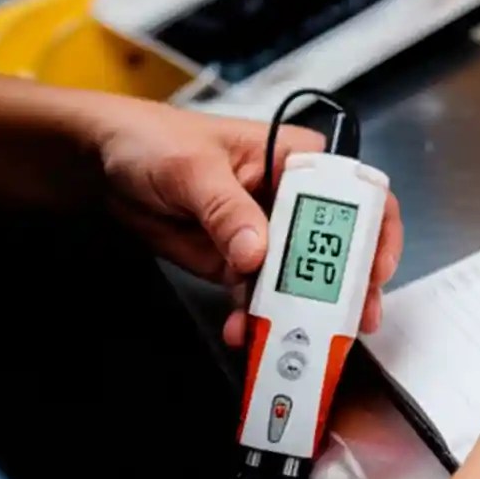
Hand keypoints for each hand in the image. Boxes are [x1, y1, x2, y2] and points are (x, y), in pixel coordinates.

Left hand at [94, 100, 403, 341]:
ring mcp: (269, 234)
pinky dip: (257, 319)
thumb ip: (226, 210)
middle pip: (340, 246)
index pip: (356, 192)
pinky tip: (246, 332)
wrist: (103, 165)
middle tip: (351, 320)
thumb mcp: (192, 169)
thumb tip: (257, 253)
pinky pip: (261, 297)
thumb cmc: (153, 140)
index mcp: (296, 159)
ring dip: (302, 314)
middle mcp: (293, 199)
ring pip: (304, 280)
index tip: (371, 268)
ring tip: (296, 338)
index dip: (376, 230)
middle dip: (347, 287)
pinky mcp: (241, 264)